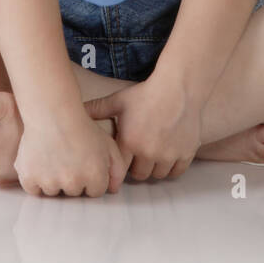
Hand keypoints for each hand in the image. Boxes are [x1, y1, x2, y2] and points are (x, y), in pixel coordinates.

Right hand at [14, 107, 127, 196]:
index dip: (91, 178)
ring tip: (53, 157)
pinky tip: (39, 163)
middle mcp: (73, 183)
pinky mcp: (30, 178)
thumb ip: (117, 169)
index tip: (84, 164)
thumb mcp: (108, 144)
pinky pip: (33, 189)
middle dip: (72, 179)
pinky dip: (34, 180)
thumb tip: (113, 191)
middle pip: (73, 193)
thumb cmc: (81, 126)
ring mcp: (50, 182)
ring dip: (53, 180)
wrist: (52, 112)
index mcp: (94, 176)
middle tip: (68, 158)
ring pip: (53, 191)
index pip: (95, 192)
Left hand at [84, 77, 202, 181]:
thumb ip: (97, 109)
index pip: (121, 170)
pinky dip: (172, 167)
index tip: (124, 159)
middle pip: (140, 175)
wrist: (178, 87)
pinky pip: (177, 172)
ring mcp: (168, 154)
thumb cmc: (146, 93)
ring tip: (153, 156)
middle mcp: (148, 152)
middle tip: (139, 157)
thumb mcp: (119, 101)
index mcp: (129, 142)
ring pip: (158, 175)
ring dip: (155, 168)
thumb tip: (78, 110)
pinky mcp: (186, 153)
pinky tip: (168, 155)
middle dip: (138, 168)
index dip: (121, 166)